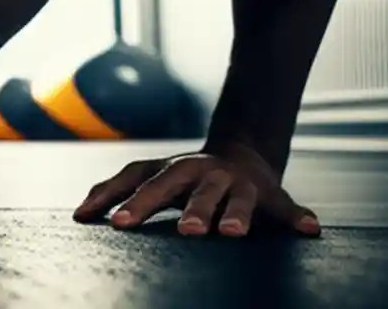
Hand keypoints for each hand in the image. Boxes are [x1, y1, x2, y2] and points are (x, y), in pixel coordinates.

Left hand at [71, 142, 320, 237]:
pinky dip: (299, 218)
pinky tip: (310, 230)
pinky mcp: (271, 194)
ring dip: (236, 215)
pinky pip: (287, 207)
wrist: (239, 152)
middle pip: (192, 191)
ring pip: (238, 200)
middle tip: (185, 232)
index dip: (129, 202)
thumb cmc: (181, 175)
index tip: (112, 224)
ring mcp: (238, 183)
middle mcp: (204, 173)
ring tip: (233, 234)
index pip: (145, 184)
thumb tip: (76, 215)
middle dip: (189, 210)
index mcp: (171, 170)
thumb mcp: (148, 176)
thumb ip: (112, 192)